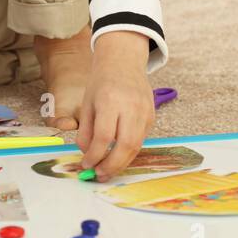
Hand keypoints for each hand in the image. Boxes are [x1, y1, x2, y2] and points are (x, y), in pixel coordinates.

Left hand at [77, 31, 153, 180]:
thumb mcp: (87, 103)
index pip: (104, 137)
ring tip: (107, 171)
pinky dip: (128, 151)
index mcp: (111, 101)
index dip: (94, 156)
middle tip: (99, 176)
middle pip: (125, 146)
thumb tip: (87, 155)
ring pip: (136, 146)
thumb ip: (86, 131)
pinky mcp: (152, 116)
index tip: (85, 165)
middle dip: (111, 166)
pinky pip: (140, 140)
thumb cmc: (102, 82)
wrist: (123, 62)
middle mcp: (131, 107)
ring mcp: (145, 112)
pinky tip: (117, 155)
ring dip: (121, 163)